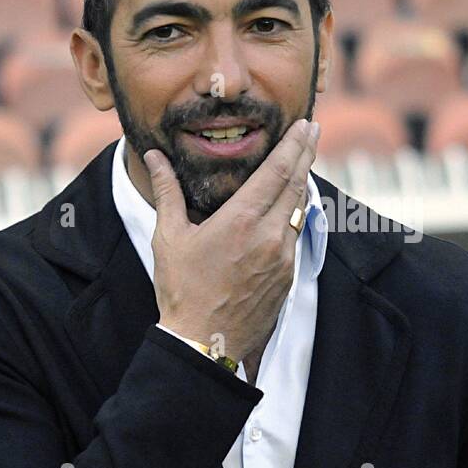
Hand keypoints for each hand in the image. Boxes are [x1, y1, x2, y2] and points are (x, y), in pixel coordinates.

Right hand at [143, 118, 319, 364]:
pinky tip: (292, 205)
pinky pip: (296, 235)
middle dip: (306, 154)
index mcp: (241, 221)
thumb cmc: (182, 290)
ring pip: (300, 210)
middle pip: (297, 184)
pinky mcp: (288, 276)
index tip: (305, 125)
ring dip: (303, 183)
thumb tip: (154, 157)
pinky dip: (296, 214)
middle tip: (314, 130)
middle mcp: (269, 235)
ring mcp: (283, 257)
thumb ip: (168, 192)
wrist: (204, 342)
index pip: (277, 172)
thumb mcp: (169, 237)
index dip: (294, 145)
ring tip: (304, 161)